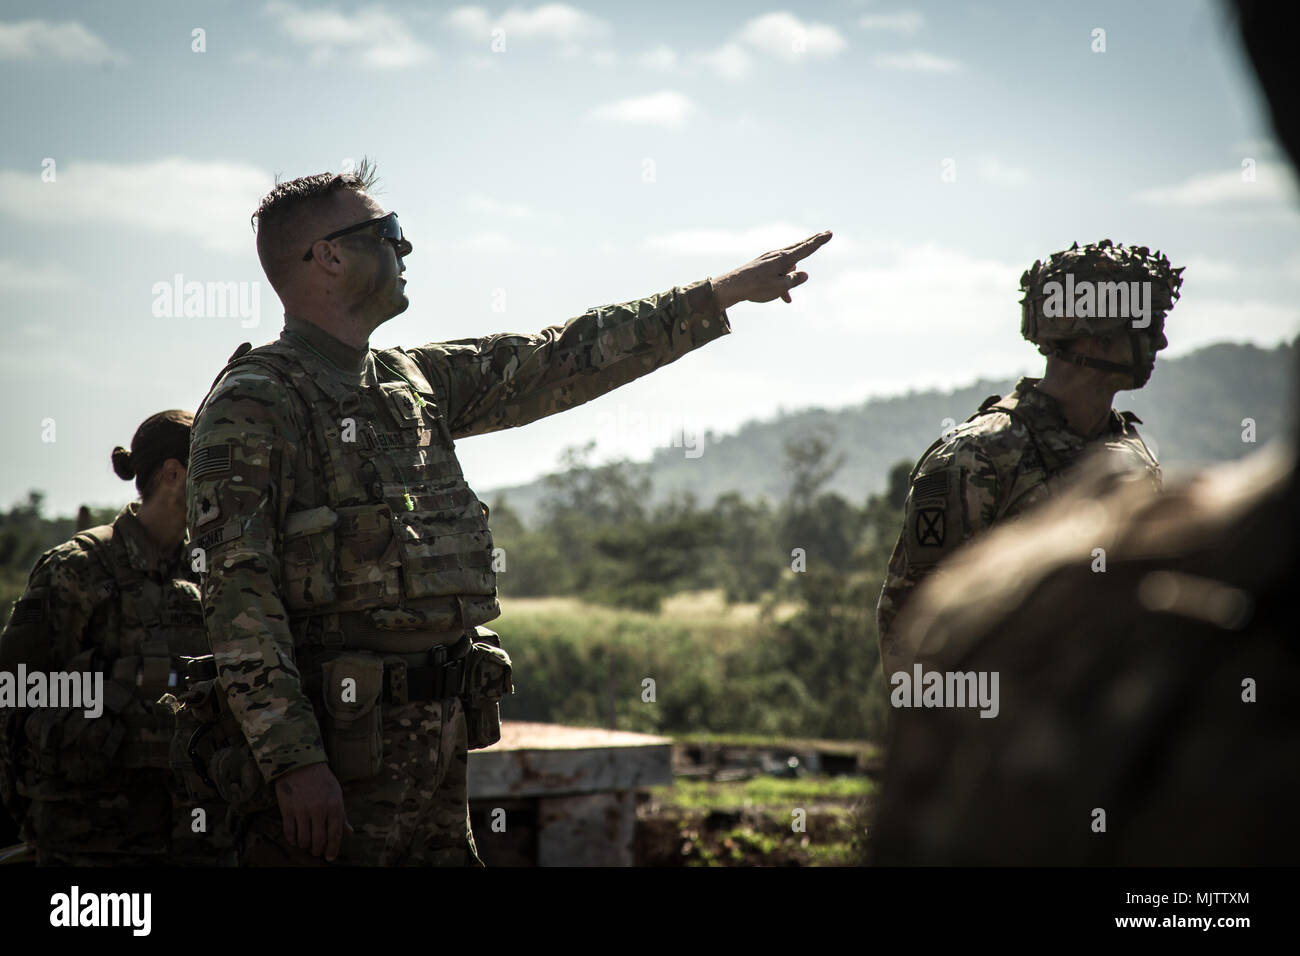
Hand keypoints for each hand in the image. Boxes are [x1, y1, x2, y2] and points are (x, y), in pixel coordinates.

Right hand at [274, 762, 352, 860]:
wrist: (301, 764)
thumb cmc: (322, 780)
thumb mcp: (337, 794)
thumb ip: (342, 815)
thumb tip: (349, 833)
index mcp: (334, 806)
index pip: (335, 835)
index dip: (333, 849)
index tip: (330, 858)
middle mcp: (319, 810)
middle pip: (319, 841)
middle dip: (318, 850)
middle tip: (317, 851)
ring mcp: (302, 810)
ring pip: (303, 840)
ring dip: (305, 845)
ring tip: (306, 843)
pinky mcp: (287, 809)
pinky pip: (289, 833)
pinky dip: (293, 840)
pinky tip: (295, 838)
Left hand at [710, 231, 832, 308]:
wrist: (732, 286)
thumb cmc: (756, 287)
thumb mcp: (779, 287)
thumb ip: (794, 280)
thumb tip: (804, 274)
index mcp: (784, 259)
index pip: (806, 248)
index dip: (819, 242)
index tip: (829, 233)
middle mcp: (777, 255)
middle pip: (799, 248)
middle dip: (812, 243)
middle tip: (824, 234)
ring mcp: (769, 259)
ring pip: (788, 263)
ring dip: (792, 275)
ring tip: (788, 293)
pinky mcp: (762, 265)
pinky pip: (778, 272)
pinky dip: (783, 283)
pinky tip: (784, 298)